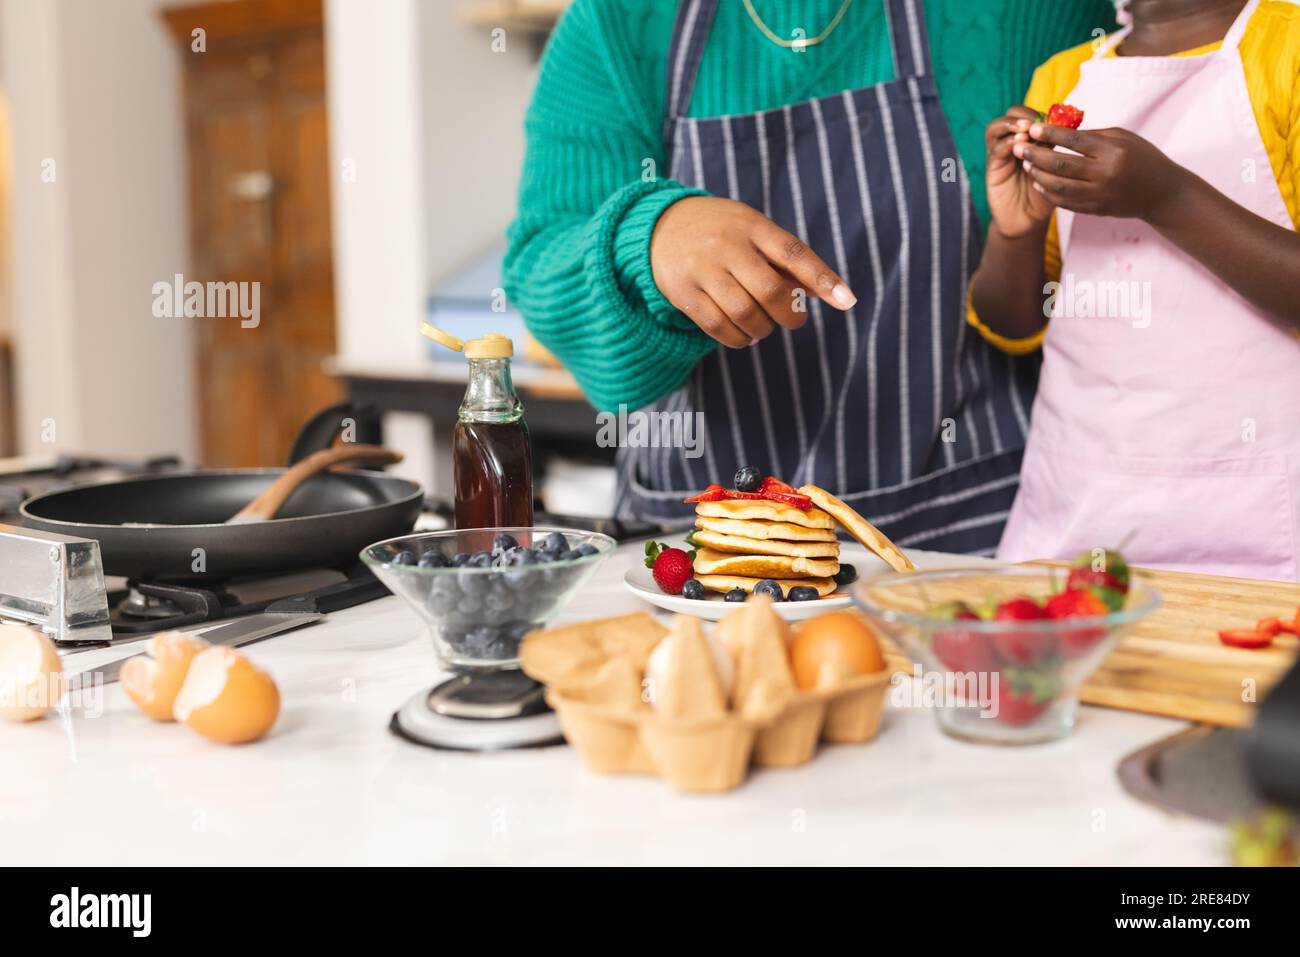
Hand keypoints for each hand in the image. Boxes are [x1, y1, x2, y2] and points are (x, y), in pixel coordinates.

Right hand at [650, 196, 855, 348]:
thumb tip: (827, 292)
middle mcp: (727, 245)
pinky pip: (717, 326)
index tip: (847, 301)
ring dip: (763, 329)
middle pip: (770, 290)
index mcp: (752, 225)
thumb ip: (787, 260)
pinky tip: (744, 336)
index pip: (793, 253)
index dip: (823, 278)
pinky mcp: (683, 292)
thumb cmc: (721, 232)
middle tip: (794, 320)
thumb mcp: (754, 231)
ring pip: (744, 312)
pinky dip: (738, 339)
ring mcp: (703, 269)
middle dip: (790, 314)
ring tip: (764, 328)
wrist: (658, 227)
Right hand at [985, 106, 1054, 238]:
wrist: (1028, 220)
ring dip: (1011, 124)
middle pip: (1010, 114)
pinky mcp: (992, 169)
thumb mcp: (1055, 168)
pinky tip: (1019, 146)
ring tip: (1025, 129)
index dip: (1040, 113)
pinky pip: (995, 150)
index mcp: (1028, 139)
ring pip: (996, 127)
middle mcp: (1011, 143)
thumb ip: (1054, 148)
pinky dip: (1006, 144)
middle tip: (1037, 123)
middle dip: (1024, 114)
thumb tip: (1063, 126)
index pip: (1029, 113)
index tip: (1054, 121)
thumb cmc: (1045, 193)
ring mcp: (999, 154)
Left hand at [1015, 123, 1190, 222]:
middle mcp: (1105, 173)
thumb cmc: (1141, 157)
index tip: (1032, 128)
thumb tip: (1059, 130)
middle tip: (1018, 147)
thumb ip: (1092, 135)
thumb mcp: (1122, 138)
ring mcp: (1099, 194)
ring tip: (1026, 165)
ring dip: (1038, 175)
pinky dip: (1049, 192)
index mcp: (1112, 151)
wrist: (1161, 192)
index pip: (1074, 140)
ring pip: (1059, 186)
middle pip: (1061, 164)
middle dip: (1036, 155)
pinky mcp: (1095, 209)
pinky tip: (1039, 183)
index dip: (1050, 134)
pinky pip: (1065, 202)